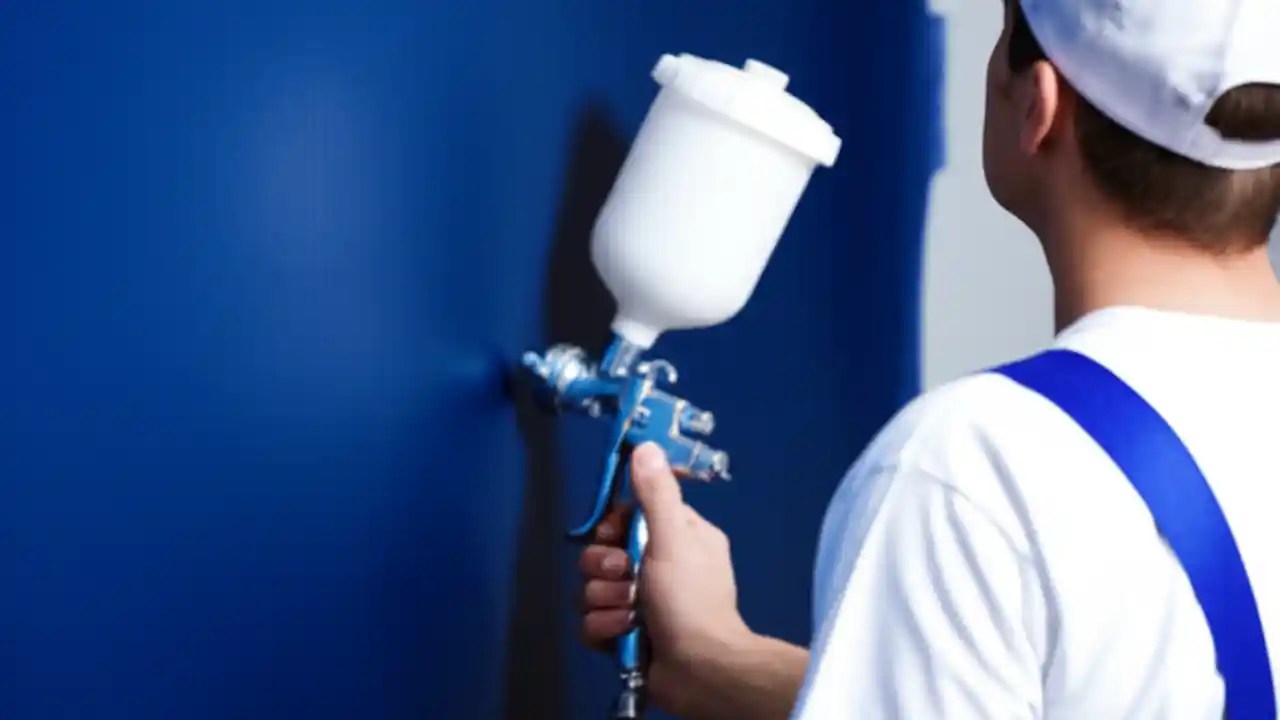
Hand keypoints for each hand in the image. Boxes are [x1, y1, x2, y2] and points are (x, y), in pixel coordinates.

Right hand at [578, 442, 752, 715]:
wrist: (699, 670)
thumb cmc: (691, 598)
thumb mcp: (674, 537)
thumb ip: (655, 493)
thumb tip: (646, 445)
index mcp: (680, 538)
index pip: (630, 515)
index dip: (614, 524)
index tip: (613, 533)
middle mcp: (660, 566)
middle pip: (603, 552)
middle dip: (604, 567)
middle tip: (623, 575)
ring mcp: (641, 602)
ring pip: (593, 589)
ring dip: (605, 601)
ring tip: (630, 612)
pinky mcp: (625, 634)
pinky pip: (593, 622)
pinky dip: (605, 629)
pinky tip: (625, 634)